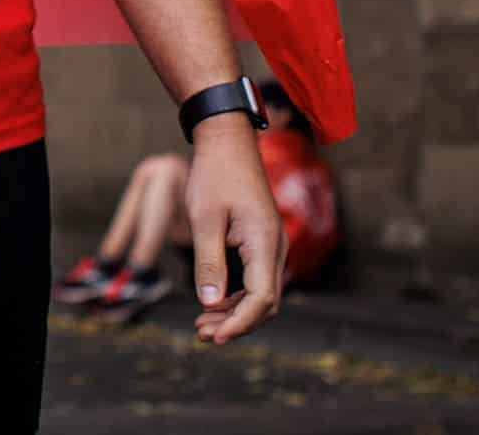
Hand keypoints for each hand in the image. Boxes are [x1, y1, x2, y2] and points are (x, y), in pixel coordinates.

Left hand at [185, 116, 285, 343]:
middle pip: (264, 302)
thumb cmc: (214, 175)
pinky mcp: (261, 241)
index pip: (261, 298)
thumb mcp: (204, 219)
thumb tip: (211, 304)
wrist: (227, 141)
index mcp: (265, 242)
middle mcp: (275, 247)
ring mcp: (271, 245)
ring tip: (202, 324)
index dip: (240, 322)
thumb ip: (209, 262)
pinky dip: (236, 294)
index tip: (216, 337)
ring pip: (260, 292)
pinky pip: (255, 278)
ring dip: (234, 311)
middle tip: (202, 333)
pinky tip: (212, 302)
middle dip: (235, 322)